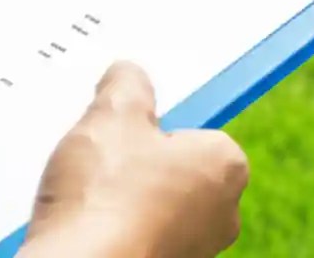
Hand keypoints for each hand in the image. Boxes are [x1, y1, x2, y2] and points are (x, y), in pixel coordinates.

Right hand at [19, 62, 248, 257]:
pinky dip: (115, 228)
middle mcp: (222, 213)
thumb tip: (128, 74)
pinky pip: (138, 236)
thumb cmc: (107, 196)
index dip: (154, 126)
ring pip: (154, 206)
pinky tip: (86, 223)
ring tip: (87, 190)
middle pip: (174, 169)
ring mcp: (195, 249)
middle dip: (137, 161)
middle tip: (102, 155)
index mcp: (226, 166)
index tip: (126, 125)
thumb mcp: (112, 114)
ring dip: (122, 196)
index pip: (195, 131)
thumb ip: (126, 84)